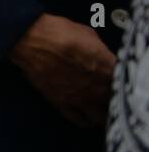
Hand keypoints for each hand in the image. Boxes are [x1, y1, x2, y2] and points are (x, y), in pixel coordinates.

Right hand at [10, 13, 115, 128]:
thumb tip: (102, 59)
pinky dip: (86, 120)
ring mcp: (80, 98)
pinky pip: (79, 119)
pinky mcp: (62, 103)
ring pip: (102, 117)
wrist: (28, 40)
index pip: (123, 80)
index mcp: (107, 68)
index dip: (118, 78)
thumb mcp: (87, 34)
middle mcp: (97, 87)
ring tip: (99, 107)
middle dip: (112, 95)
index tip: (112, 75)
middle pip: (114, 100)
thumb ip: (100, 52)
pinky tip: (87, 117)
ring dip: (103, 112)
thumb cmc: (58, 31)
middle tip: (107, 90)